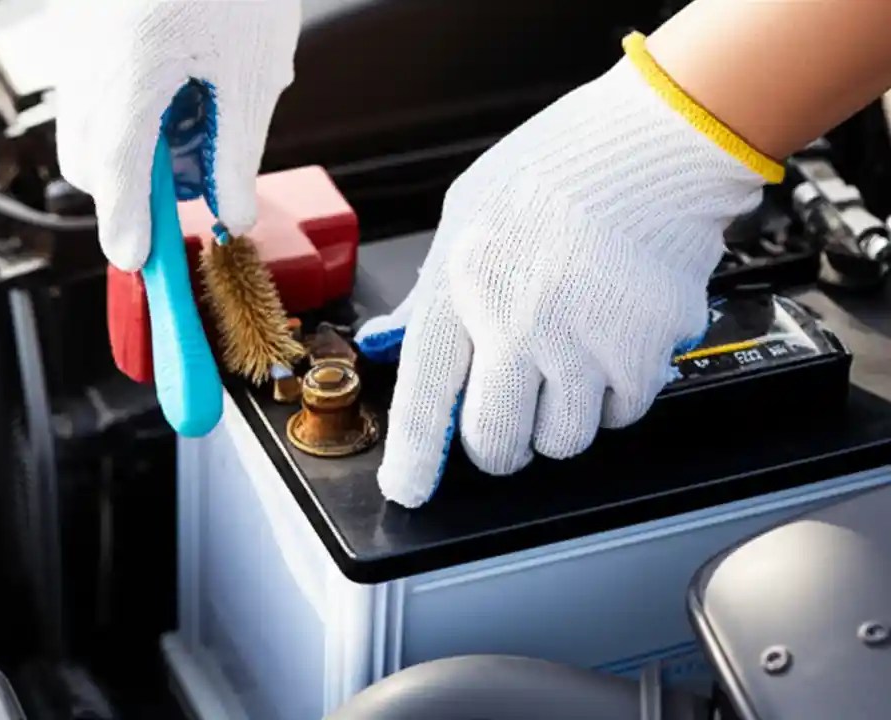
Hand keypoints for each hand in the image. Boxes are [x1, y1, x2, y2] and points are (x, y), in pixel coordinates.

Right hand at [51, 0, 301, 270]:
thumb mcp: (253, 71)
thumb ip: (237, 151)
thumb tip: (232, 211)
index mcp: (132, 73)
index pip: (116, 175)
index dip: (126, 226)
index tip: (137, 260)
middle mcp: (91, 58)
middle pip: (92, 156)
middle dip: (136, 183)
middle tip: (194, 177)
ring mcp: (80, 37)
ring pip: (90, 121)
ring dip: (137, 142)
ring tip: (197, 116)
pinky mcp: (85, 22)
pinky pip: (96, 84)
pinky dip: (130, 103)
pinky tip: (180, 79)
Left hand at [356, 34, 778, 507]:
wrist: (655, 143)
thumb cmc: (555, 170)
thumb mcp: (465, 218)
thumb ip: (428, 293)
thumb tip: (388, 339)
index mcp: (463, 292)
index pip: (426, 401)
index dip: (413, 460)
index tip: (408, 489)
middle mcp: (520, 329)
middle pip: (499, 445)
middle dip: (497, 444)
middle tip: (505, 414)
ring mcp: (586, 346)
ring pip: (564, 440)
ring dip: (559, 419)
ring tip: (565, 363)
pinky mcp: (645, 352)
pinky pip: (622, 413)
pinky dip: (614, 396)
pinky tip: (609, 344)